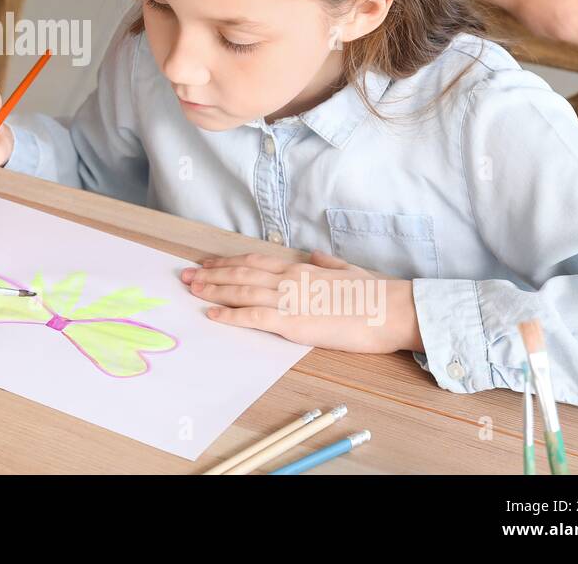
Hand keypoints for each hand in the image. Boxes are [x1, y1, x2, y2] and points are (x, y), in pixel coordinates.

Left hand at [182, 250, 423, 353]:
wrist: (393, 308)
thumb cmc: (376, 292)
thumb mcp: (349, 269)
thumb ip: (329, 263)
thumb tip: (317, 255)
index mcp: (301, 268)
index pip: (254, 261)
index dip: (227, 263)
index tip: (207, 263)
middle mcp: (289, 279)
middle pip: (240, 274)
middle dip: (210, 275)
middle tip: (184, 275)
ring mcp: (289, 299)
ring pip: (240, 291)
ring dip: (212, 290)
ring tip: (190, 289)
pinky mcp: (293, 322)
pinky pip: (253, 317)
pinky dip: (229, 315)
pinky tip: (212, 315)